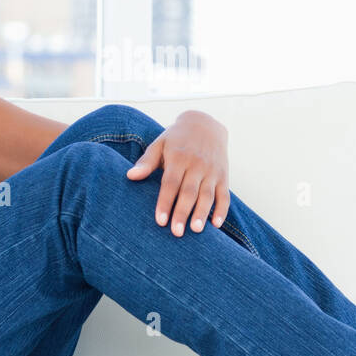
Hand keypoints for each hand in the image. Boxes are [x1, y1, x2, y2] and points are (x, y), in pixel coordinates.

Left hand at [126, 110, 229, 235]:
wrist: (205, 123)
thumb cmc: (176, 139)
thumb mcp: (159, 144)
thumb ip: (146, 162)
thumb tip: (130, 176)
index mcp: (178, 157)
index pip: (171, 183)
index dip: (165, 202)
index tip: (160, 220)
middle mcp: (197, 164)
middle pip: (189, 192)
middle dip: (183, 212)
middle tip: (176, 232)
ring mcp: (212, 170)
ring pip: (207, 195)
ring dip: (202, 213)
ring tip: (196, 230)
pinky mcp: (224, 175)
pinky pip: (224, 195)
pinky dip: (222, 210)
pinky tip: (216, 225)